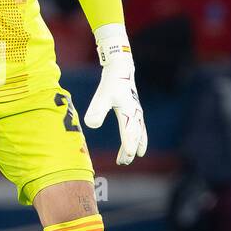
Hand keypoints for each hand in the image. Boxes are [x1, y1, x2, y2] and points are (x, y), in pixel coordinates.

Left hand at [84, 24, 147, 165]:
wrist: (121, 69)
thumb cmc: (111, 82)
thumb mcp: (102, 96)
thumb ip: (97, 110)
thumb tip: (91, 125)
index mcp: (129, 112)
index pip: (129, 132)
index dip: (128, 145)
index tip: (128, 156)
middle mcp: (136, 114)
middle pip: (135, 135)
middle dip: (130, 148)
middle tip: (124, 161)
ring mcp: (137, 113)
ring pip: (138, 133)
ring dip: (135, 144)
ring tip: (132, 156)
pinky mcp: (135, 111)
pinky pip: (140, 128)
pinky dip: (139, 138)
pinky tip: (137, 145)